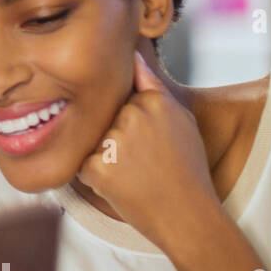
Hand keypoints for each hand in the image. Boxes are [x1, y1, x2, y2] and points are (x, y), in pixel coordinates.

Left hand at [76, 51, 218, 245]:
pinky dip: (96, 176)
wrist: (186, 216)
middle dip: (115, 138)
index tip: (150, 141)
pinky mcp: (96, 167)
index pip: (121, 98)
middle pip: (103, 118)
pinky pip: (83, 165)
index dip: (131, 122)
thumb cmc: (186, 168)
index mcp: (153, 101)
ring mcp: (113, 141)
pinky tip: (122, 185)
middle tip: (143, 161)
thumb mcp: (180, 120)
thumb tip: (132, 55)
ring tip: (134, 173)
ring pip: (92, 141)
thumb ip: (153, 87)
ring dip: (104, 156)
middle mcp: (132, 115)